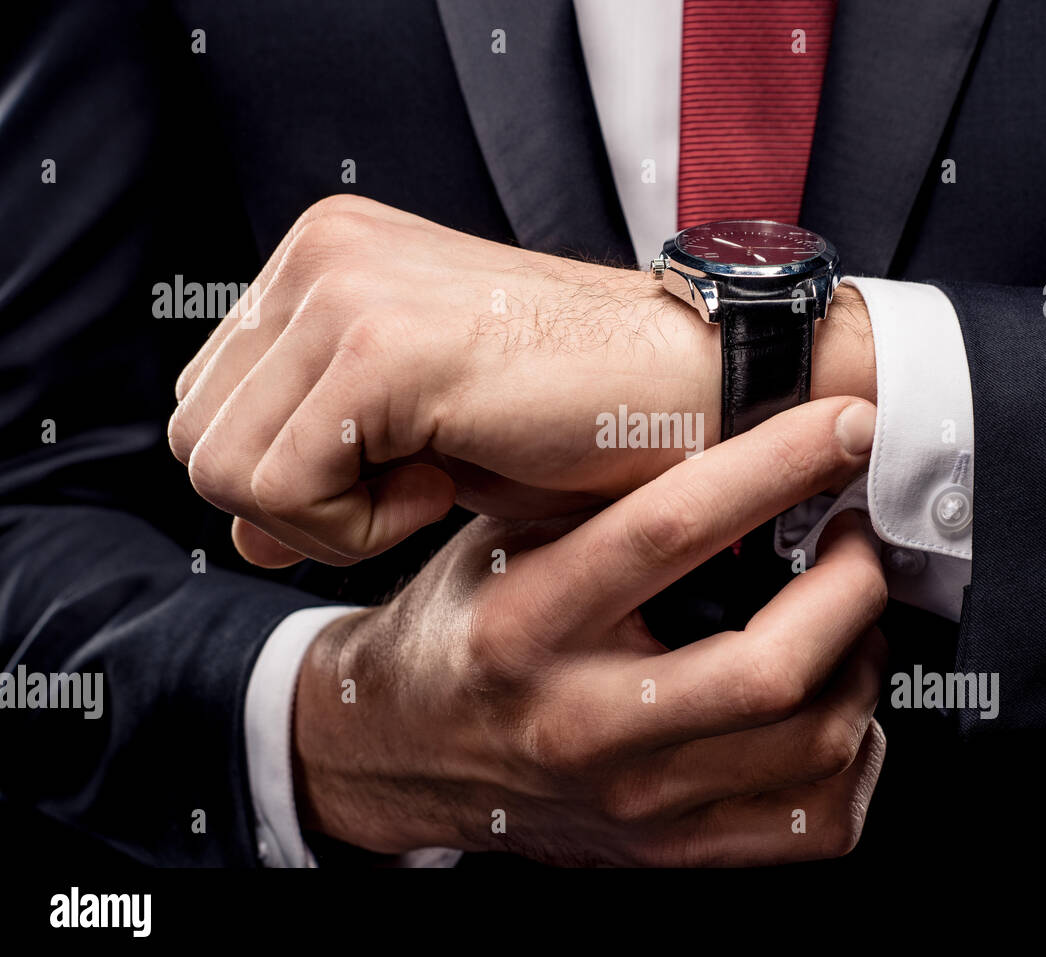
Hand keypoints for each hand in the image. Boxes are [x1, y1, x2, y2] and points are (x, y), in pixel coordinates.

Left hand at [168, 194, 873, 565]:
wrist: (696, 391)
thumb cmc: (577, 419)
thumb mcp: (420, 443)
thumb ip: (316, 468)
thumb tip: (238, 536)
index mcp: (324, 255)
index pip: (208, 402)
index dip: (293, 476)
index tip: (404, 468)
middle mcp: (320, 250)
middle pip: (198, 435)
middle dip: (300, 500)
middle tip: (419, 479)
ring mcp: (345, 287)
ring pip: (221, 468)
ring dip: (331, 515)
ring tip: (436, 476)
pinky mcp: (379, 346)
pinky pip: (282, 490)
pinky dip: (360, 525)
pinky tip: (448, 478)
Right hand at [292, 397, 886, 865]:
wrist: (395, 754)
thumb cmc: (458, 633)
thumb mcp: (499, 537)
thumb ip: (602, 493)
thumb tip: (734, 429)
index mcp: (528, 620)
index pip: (668, 531)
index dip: (776, 467)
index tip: (842, 427)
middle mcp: (582, 721)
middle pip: (769, 667)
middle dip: (850, 586)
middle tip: (854, 542)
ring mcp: (632, 800)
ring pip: (811, 746)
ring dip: (861, 664)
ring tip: (847, 618)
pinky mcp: (667, 850)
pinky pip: (813, 821)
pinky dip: (853, 756)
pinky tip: (833, 706)